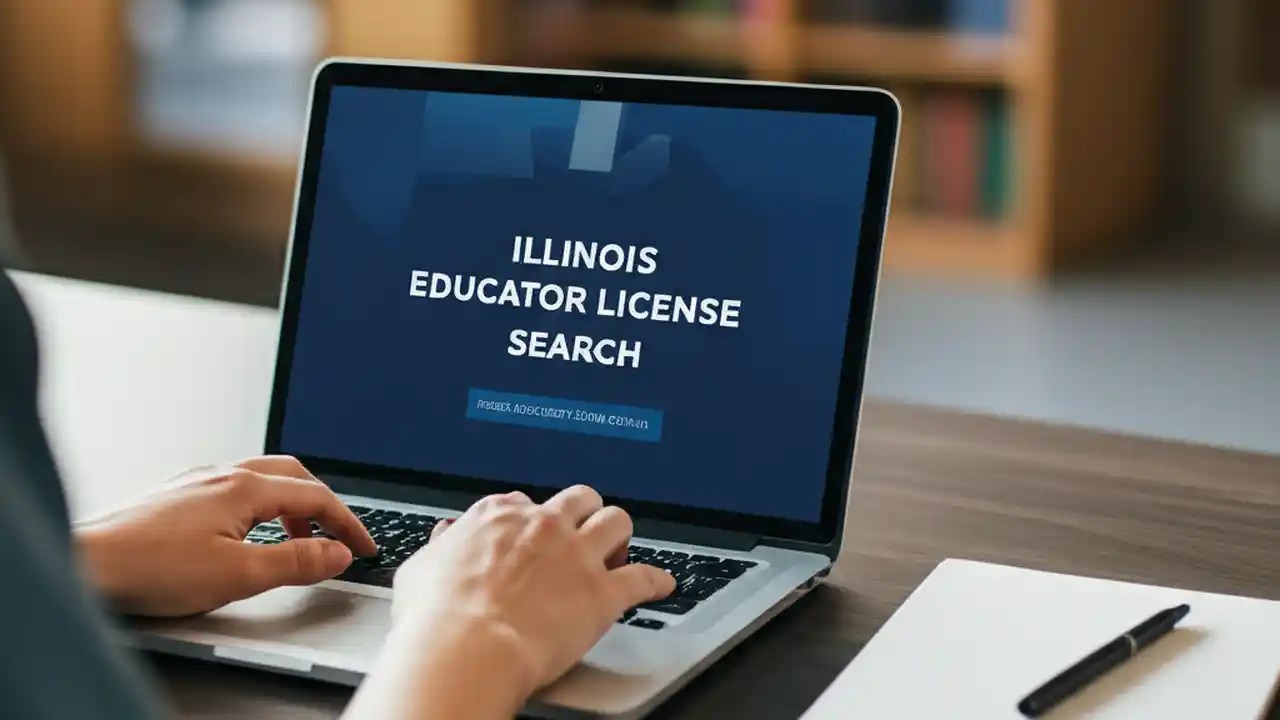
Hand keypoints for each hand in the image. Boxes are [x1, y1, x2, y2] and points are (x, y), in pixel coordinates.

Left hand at [75, 456, 376, 616]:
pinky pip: (234, 489)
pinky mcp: (176, 495)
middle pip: (293, 476)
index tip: (363, 546)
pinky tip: (247, 534)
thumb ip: (296, 561)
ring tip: (295, 542)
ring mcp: (196, 481)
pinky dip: (259, 508)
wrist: (86, 563)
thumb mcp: (239, 574)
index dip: (347, 523)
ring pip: (262, 480)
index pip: (315, 496)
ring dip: (290, 507)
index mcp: (244, 487)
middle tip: (336, 536)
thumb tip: (337, 553)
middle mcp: (222, 474)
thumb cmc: (150, 568)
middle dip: (322, 506)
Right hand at [345, 486, 674, 719]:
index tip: (534, 532)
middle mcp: (543, 526)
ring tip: (621, 548)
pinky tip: (662, 584)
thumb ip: (441, 549)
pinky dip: (656, 581)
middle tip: (582, 533)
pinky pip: (643, 578)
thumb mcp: (420, 571)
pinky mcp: (602, 592)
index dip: (533, 518)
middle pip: (579, 499)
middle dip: (584, 513)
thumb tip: (445, 538)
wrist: (466, 649)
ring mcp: (576, 556)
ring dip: (621, 534)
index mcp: (498, 517)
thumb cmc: (436, 619)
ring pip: (616, 522)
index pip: (526, 502)